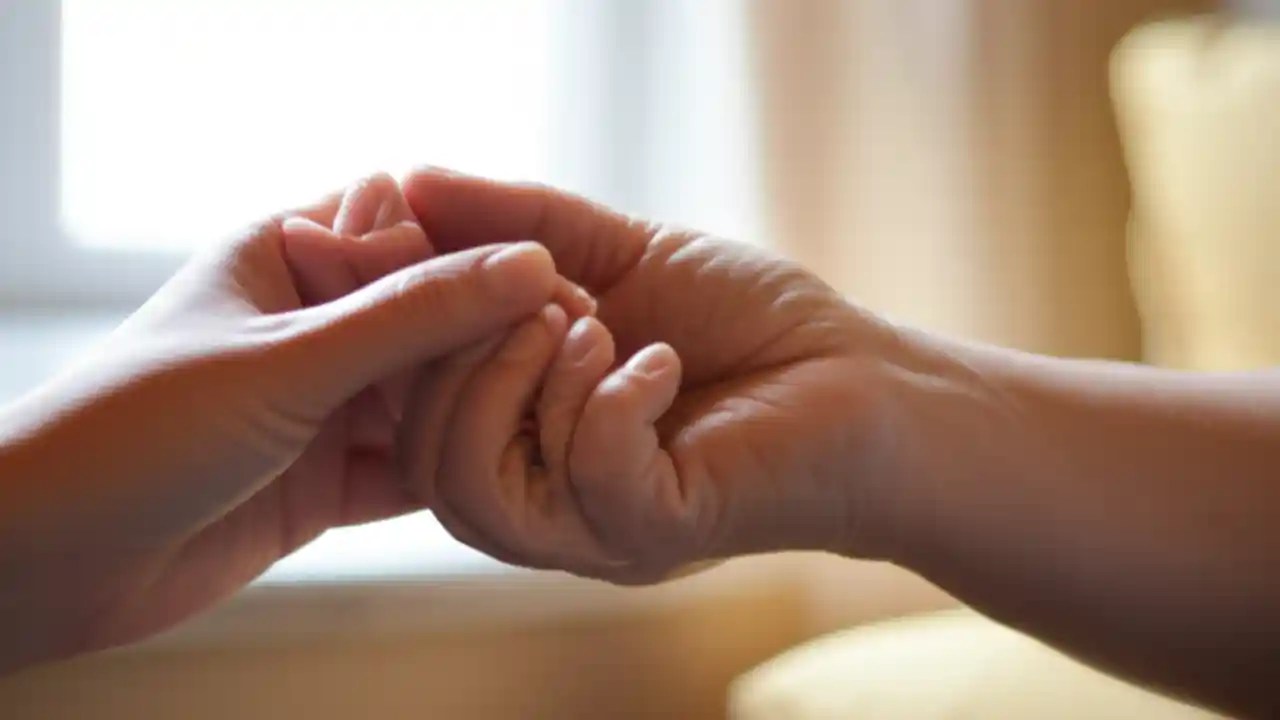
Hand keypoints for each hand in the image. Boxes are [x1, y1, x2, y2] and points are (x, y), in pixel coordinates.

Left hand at [0, 178, 561, 668]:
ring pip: (423, 396)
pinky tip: (508, 472)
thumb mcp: (289, 360)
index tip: (557, 288)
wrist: (45, 561)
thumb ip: (413, 315)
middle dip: (493, 340)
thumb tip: (527, 266)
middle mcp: (307, 324)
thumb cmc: (137, 429)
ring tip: (557, 413)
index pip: (408, 234)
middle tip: (575, 356)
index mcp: (284, 255)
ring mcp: (316, 406)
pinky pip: (407, 467)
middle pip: (426, 319)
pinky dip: (452, 472)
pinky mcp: (319, 481)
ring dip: (479, 408)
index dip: (482, 258)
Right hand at [399, 169, 914, 582]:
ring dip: (523, 382)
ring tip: (593, 325)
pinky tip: (660, 364)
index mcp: (523, 438)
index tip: (453, 250)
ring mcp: (596, 526)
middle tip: (550, 296)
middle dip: (466, 353)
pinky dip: (611, 401)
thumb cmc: (746, 325)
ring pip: (475, 494)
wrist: (862, 378)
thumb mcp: (621, 254)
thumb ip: (520, 223)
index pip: (407, 412)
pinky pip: (587, 483)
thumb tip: (413, 182)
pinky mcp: (658, 531)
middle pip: (422, 462)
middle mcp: (544, 498)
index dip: (409, 326)